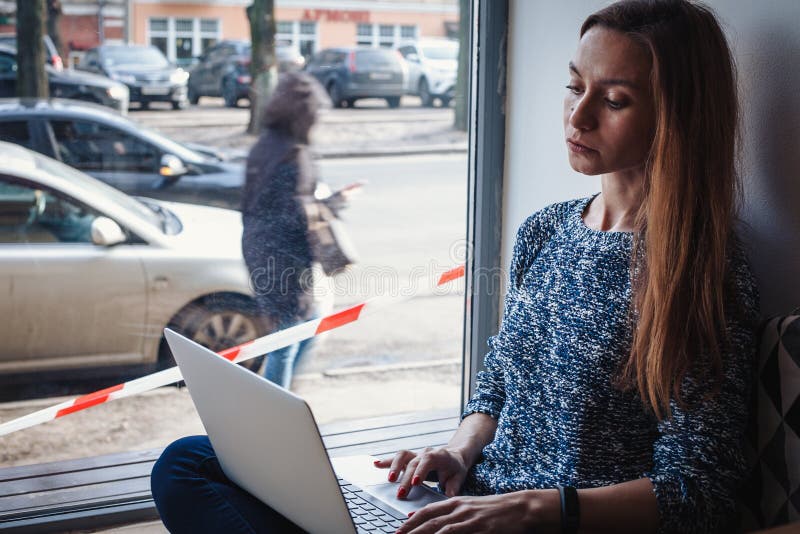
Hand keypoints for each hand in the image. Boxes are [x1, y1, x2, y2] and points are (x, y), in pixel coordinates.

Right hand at [374, 447, 468, 498]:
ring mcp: (416, 455)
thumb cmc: (455, 467)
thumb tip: (449, 496)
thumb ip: (454, 486)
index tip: (415, 482)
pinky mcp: (409, 458)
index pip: (428, 460)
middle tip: (401, 493)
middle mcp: (425, 453)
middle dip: (405, 478)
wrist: (453, 455)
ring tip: (389, 480)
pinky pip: (396, 458)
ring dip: (394, 467)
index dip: (421, 470)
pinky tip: (376, 465)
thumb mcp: (459, 476)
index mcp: (438, 455)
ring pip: (402, 456)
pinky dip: (386, 461)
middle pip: (412, 463)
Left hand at [397, 490, 559, 533]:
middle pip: (429, 520)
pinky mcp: (479, 528)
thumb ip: (453, 513)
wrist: (519, 507)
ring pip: (439, 529)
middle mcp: (459, 509)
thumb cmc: (496, 509)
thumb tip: (434, 522)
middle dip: (410, 530)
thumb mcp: (471, 507)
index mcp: (456, 501)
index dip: (412, 520)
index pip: (428, 510)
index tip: (399, 528)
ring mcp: (469, 518)